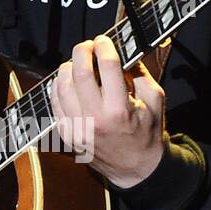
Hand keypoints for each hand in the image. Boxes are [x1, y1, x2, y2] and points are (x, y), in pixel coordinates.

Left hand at [49, 35, 165, 188]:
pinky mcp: (66, 134)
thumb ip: (140, 74)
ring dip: (69, 67)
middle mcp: (95, 119)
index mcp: (120, 110)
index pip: (107, 66)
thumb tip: (123, 51)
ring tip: (79, 63)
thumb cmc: (146, 133)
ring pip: (61, 85)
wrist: (134, 169)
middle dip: (82, 51)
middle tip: (88, 46)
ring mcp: (77, 128)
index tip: (104, 40)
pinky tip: (70, 81)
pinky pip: (55, 102)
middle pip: (79, 72)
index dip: (104, 46)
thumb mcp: (155, 101)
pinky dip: (60, 86)